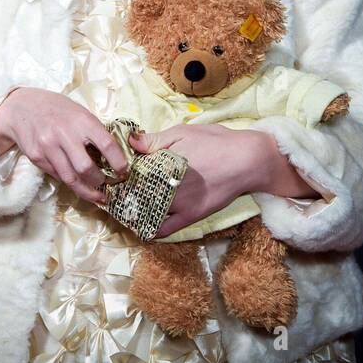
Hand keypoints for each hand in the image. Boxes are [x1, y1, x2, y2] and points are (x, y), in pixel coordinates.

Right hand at [0, 87, 129, 204]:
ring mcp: (48, 146)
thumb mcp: (80, 112)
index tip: (124, 171)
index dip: (119, 162)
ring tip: (95, 194)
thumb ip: (96, 131)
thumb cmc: (57, 109)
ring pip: (71, 179)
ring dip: (86, 190)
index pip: (107, 145)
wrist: (21, 107)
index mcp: (82, 120)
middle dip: (99, 180)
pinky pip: (57, 176)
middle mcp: (64, 133)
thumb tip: (118, 153)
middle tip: (105, 183)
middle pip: (86, 168)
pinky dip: (69, 181)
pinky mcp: (36, 157)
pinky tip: (76, 183)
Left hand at [127, 124, 266, 238]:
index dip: (121, 173)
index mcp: (159, 163)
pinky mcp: (190, 216)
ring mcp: (177, 204)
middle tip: (118, 192)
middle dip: (125, 192)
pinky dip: (151, 230)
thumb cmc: (215, 141)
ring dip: (134, 211)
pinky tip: (143, 226)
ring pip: (145, 212)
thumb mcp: (183, 132)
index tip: (115, 174)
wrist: (246, 160)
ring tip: (128, 208)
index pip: (129, 172)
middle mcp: (164, 186)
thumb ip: (155, 139)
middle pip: (134, 193)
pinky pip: (164, 229)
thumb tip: (130, 141)